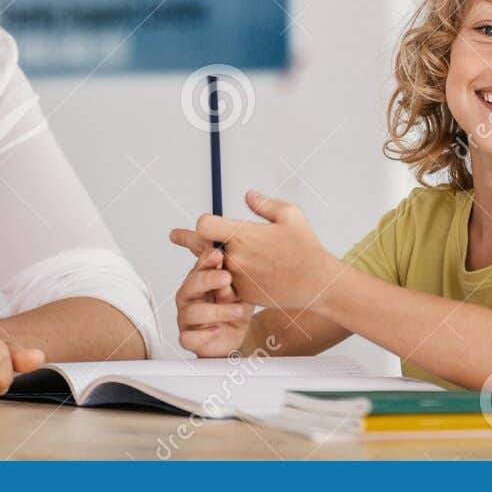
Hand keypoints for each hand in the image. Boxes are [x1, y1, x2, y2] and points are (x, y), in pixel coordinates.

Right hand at [166, 240, 252, 356]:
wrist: (236, 337)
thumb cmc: (234, 309)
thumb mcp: (239, 292)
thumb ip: (232, 284)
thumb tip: (226, 274)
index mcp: (200, 280)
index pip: (199, 266)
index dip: (206, 260)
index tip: (219, 255)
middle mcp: (190, 297)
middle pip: (191, 284)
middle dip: (208, 279)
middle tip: (226, 277)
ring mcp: (186, 318)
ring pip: (193, 312)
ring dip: (217, 311)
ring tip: (237, 311)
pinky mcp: (189, 338)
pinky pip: (188, 338)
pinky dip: (203, 335)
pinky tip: (216, 330)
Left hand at [191, 191, 343, 310]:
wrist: (317, 282)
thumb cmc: (305, 245)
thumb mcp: (289, 215)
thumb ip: (264, 204)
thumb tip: (247, 195)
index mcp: (243, 235)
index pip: (204, 225)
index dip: (205, 222)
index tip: (211, 223)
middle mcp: (236, 258)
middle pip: (202, 247)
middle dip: (193, 240)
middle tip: (174, 235)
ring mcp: (238, 279)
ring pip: (213, 268)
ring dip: (214, 262)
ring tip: (205, 256)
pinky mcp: (243, 296)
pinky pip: (227, 285)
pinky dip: (229, 279)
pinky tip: (230, 275)